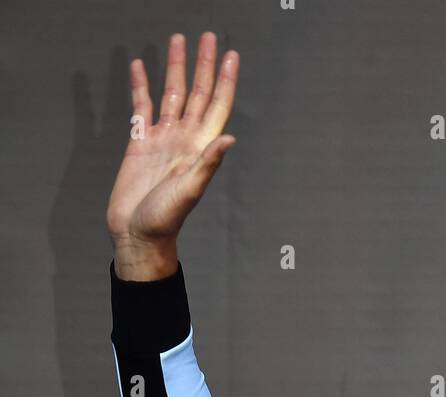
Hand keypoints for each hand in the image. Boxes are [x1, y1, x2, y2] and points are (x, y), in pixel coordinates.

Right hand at [107, 31, 238, 277]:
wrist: (137, 234)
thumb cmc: (165, 220)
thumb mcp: (189, 192)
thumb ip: (208, 164)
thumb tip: (229, 137)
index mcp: (199, 148)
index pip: (216, 106)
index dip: (224, 81)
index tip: (231, 55)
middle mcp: (184, 139)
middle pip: (197, 93)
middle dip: (203, 65)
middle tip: (209, 36)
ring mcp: (162, 140)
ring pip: (171, 94)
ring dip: (176, 68)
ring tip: (178, 41)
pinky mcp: (140, 143)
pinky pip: (142, 107)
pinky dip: (141, 86)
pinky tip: (140, 66)